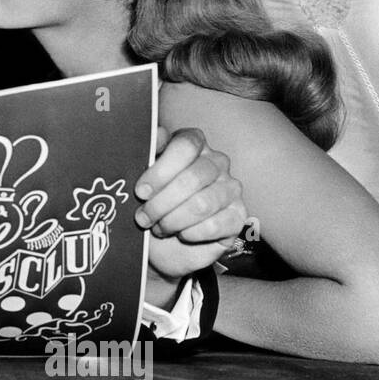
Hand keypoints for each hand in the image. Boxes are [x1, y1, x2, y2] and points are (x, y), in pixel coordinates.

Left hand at [136, 127, 245, 285]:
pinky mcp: (238, 216)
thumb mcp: (141, 180)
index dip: (161, 170)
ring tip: (159, 228)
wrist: (166, 245)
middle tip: (143, 218)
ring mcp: (231, 188)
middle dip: (160, 203)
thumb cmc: (152, 205)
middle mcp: (216, 162)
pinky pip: (213, 225)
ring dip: (172, 221)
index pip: (186, 145)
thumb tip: (154, 134)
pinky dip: (190, 234)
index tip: (140, 191)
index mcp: (193, 144)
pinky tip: (181, 235)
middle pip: (192, 178)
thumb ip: (146, 155)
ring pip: (202, 204)